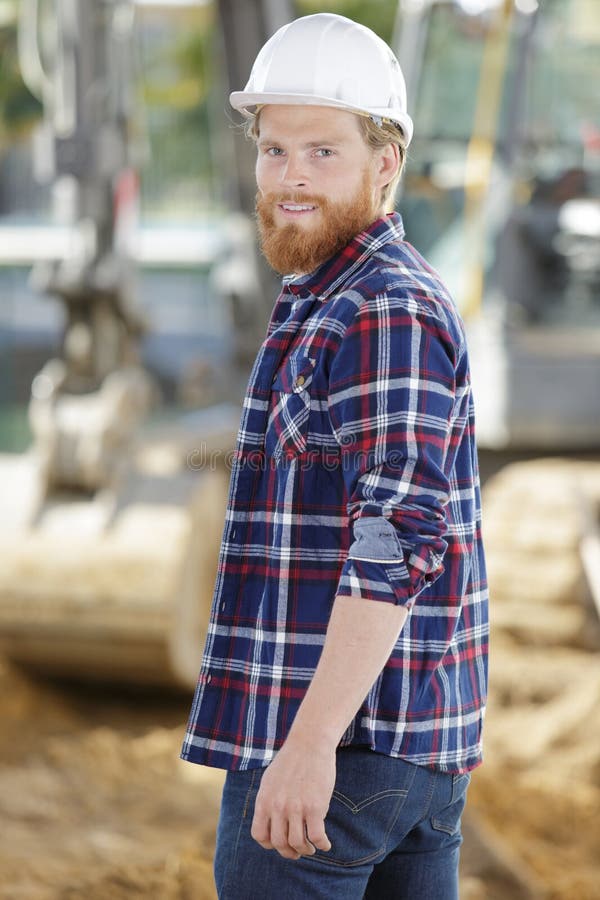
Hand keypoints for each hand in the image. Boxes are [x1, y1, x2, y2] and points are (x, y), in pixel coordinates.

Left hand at [250, 739, 334, 859]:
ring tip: (311, 847)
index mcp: (264, 800)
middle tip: (298, 851)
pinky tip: (326, 844)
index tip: (280, 843)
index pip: (260, 836)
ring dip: (306, 850)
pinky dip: (322, 845)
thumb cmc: (291, 760)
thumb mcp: (270, 780)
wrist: (310, 743)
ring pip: (298, 843)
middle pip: (279, 843)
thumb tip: (269, 822)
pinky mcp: (315, 806)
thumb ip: (268, 801)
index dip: (269, 845)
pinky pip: (317, 836)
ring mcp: (296, 808)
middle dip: (289, 852)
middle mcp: (278, 807)